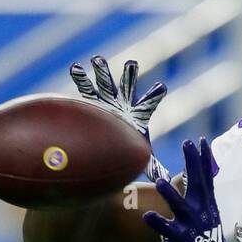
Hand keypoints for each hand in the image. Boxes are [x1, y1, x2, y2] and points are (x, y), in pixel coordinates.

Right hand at [69, 55, 168, 180]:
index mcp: (139, 112)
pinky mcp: (93, 101)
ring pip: (105, 83)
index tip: (162, 87)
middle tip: (131, 63)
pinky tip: (74, 67)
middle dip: (129, 74)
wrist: (114, 137)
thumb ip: (154, 167)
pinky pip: (85, 88)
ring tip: (97, 60)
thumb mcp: (142, 156)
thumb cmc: (130, 144)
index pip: (150, 103)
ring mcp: (108, 99)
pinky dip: (80, 78)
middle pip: (128, 86)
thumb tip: (167, 181)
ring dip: (101, 71)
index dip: (155, 95)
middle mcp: (124, 102)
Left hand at [143, 137, 235, 241]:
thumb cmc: (208, 235)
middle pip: (197, 184)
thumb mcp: (209, 212)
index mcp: (207, 203)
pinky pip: (168, 230)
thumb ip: (203, 193)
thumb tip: (199, 171)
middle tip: (187, 144)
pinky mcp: (182, 240)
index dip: (204, 159)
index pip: (207, 177)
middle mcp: (201, 211)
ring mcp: (192, 225)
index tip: (201, 141)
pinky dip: (158, 223)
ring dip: (171, 194)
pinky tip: (147, 215)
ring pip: (181, 207)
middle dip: (193, 163)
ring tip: (160, 182)